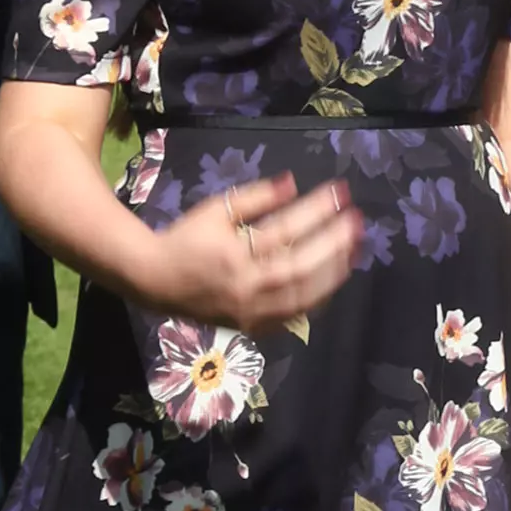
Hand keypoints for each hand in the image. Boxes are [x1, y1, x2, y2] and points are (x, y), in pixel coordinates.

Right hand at [149, 173, 357, 329]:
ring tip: (354, 249)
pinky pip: (293, 315)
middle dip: (333, 243)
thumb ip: (254, 198)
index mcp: (233, 254)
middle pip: (300, 266)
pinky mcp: (253, 326)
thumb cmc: (186, 240)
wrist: (153, 282)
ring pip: (302, 296)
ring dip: (333, 272)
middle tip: (357, 222)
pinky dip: (316, 298)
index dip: (315, 211)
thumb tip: (292, 184)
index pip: (284, 230)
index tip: (339, 193)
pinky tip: (333, 279)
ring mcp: (251, 310)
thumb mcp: (214, 210)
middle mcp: (245, 286)